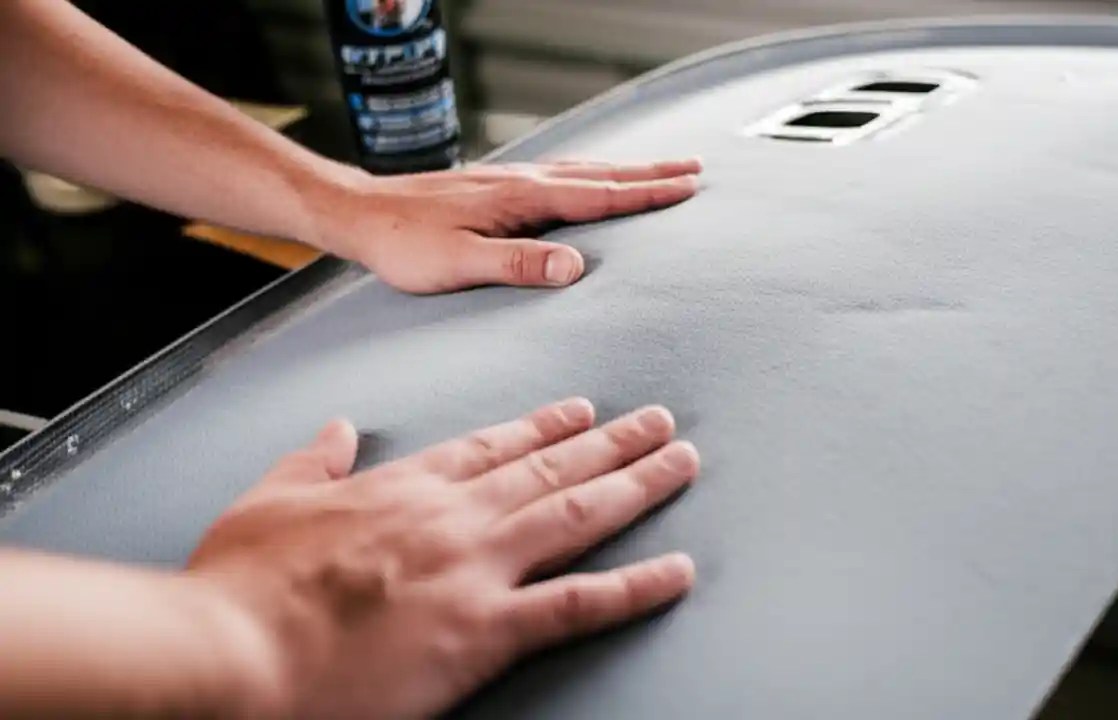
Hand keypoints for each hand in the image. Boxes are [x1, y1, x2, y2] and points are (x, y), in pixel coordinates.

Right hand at [186, 399, 699, 718]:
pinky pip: (579, 603)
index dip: (544, 426)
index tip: (583, 411)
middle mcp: (454, 516)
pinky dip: (635, 587)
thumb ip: (312, 460)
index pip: (492, 445)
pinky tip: (678, 571)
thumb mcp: (266, 501)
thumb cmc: (243, 586)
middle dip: (613, 442)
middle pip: (551, 468)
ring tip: (681, 462)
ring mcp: (476, 568)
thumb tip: (338, 429)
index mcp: (404, 486)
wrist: (233, 652)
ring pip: (577, 514)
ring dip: (637, 485)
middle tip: (660, 422)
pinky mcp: (486, 630)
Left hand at [304, 159, 701, 292]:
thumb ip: (518, 264)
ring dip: (625, 170)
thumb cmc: (405, 246)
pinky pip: (560, 173)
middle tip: (694, 169)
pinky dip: (590, 172)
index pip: (599, 196)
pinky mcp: (496, 185)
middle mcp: (522, 182)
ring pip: (582, 170)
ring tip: (659, 170)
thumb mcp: (459, 264)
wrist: (361, 213)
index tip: (687, 188)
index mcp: (523, 201)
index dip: (646, 194)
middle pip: (600, 175)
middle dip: (650, 174)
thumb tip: (576, 267)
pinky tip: (589, 176)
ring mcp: (510, 179)